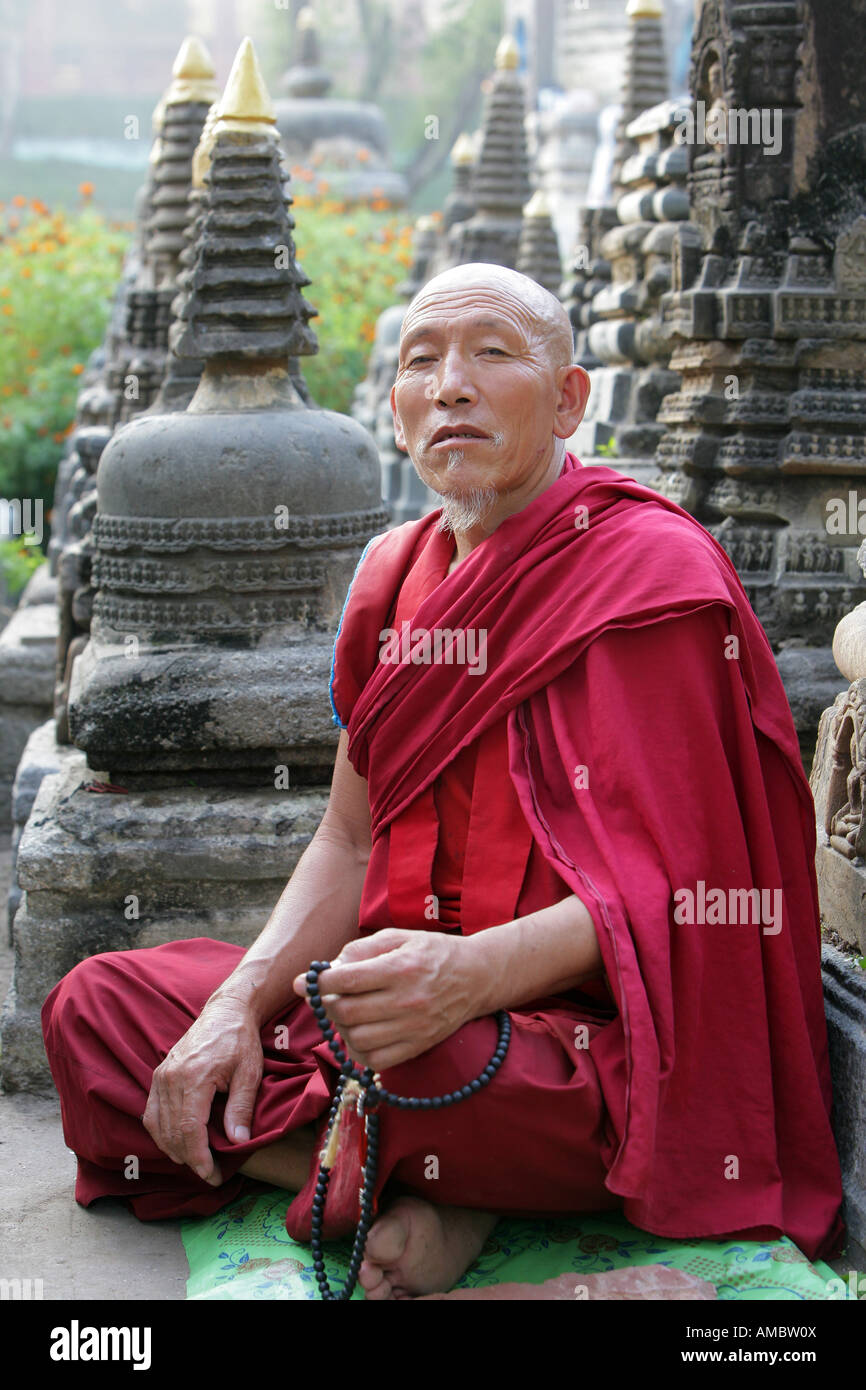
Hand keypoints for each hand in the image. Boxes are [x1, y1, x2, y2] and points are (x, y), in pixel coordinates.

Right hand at [142, 998, 263, 1185]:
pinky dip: (161, 1133)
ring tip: (197, 1160)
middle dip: (190, 1160)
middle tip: (211, 1173)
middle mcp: (171, 1078)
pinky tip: (178, 1142)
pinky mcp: (158, 1075)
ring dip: (174, 1150)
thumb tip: (238, 1142)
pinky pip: (151, 1114)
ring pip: (158, 1127)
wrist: (225, 1011)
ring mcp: (161, 1076)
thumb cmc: (240, 1040)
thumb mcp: (249, 1072)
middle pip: (172, 1133)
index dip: (199, 1159)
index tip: (213, 1176)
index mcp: (194, 1077)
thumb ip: (241, 1107)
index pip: (189, 1131)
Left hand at [292, 928, 479, 1070]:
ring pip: (356, 1038)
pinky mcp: (418, 1046)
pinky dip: (358, 1050)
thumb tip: (329, 968)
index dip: (319, 982)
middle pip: (346, 1011)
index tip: (308, 982)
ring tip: (348, 1013)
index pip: (346, 980)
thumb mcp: (399, 937)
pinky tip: (361, 1033)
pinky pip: (375, 1060)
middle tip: (331, 996)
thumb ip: (361, 949)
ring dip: (342, 1027)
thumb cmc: (433, 953)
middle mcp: (406, 1000)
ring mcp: (413, 1027)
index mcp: (399, 967)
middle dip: (328, 1004)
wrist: (476, 977)